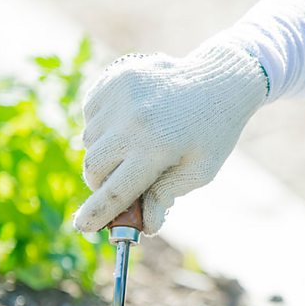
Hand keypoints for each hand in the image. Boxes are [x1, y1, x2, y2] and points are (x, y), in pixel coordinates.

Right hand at [73, 41, 268, 233]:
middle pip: (94, 167)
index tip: (83, 226)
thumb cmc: (214, 132)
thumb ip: (167, 195)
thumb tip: (146, 227)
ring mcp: (121, 97)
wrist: (221, 79)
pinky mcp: (115, 78)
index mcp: (156, 148)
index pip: (115, 191)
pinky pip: (91, 113)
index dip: (96, 213)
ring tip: (134, 145)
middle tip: (119, 182)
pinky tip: (130, 121)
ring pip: (90, 140)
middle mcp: (133, 122)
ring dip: (104, 152)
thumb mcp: (200, 170)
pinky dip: (103, 124)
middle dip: (101, 182)